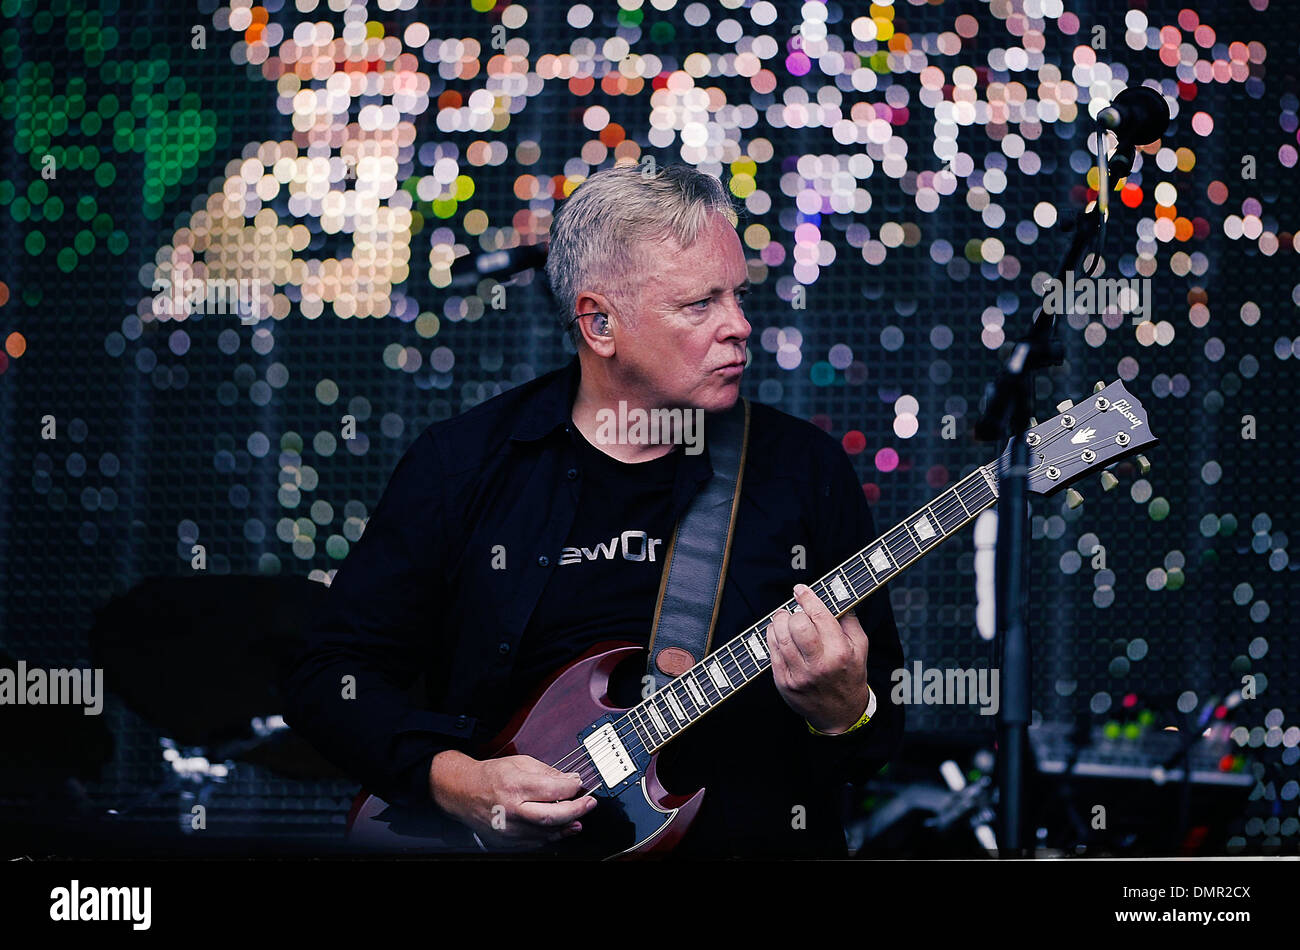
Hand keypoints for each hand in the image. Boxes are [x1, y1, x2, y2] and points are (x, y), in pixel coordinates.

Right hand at [429, 750, 596, 848]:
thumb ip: (547, 772)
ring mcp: (508, 829)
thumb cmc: (490, 776)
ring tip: (579, 819)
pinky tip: (561, 828)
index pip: (552, 789)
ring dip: (567, 826)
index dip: (572, 787)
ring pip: (545, 833)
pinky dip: (551, 836)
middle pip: (551, 816)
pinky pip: (535, 843)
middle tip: (589, 803)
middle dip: (576, 810)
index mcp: (514, 786)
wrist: (462, 792)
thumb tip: (571, 780)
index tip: (580, 783)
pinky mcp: (507, 842)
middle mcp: (511, 810)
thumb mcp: (520, 763)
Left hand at [765, 583, 871, 733]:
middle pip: (797, 625)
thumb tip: (836, 597)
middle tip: (795, 612)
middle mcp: (819, 664)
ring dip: (779, 622)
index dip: (807, 598)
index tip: (800, 589)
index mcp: (840, 652)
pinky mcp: (784, 682)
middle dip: (794, 613)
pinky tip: (780, 634)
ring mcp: (799, 675)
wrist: (840, 712)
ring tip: (785, 620)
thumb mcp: (860, 647)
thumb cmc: (850, 675)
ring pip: (780, 637)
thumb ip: (849, 620)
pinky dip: (772, 637)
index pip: (819, 616)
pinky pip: (772, 651)